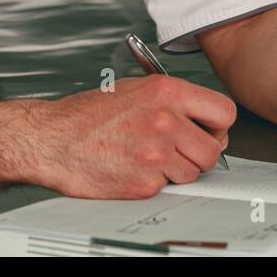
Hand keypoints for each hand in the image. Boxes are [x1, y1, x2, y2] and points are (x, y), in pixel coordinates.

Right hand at [26, 75, 233, 198]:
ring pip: (193, 172)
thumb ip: (172, 101)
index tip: (209, 130)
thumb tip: (202, 118)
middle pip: (213, 149)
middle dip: (200, 153)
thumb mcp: (133, 89)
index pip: (224, 112)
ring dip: (176, 170)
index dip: (218, 126)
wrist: (52, 139)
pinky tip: (132, 167)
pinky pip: (168, 187)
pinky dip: (154, 182)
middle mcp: (165, 120)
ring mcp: (155, 153)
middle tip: (180, 150)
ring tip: (148, 156)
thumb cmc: (86, 115)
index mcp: (166, 92)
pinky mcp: (145, 182)